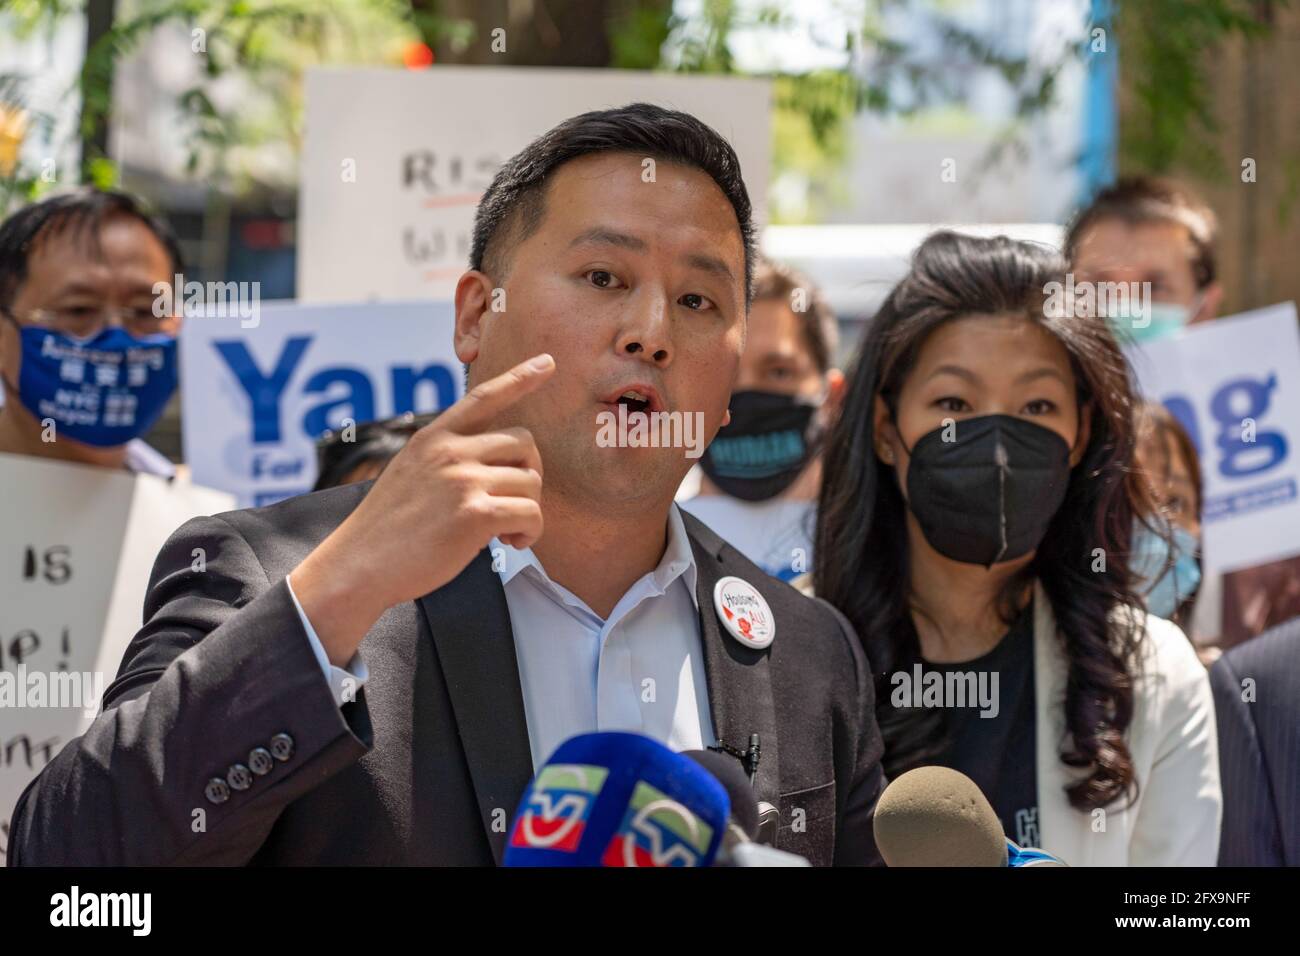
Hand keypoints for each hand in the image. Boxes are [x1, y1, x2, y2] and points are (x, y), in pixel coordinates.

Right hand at [290, 354, 553, 662]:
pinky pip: (530, 513)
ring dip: (529, 510)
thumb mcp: (408, 474)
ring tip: (508, 532)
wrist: (358, 565)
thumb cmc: (385, 531)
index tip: (548, 363)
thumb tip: (489, 466)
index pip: (483, 398)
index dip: (520, 378)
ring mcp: (462, 480)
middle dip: (530, 474)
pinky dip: (531, 532)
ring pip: (531, 482)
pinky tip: (511, 543)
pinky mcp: (475, 514)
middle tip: (515, 503)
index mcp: (432, 438)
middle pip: (524, 443)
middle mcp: (449, 451)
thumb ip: (444, 460)